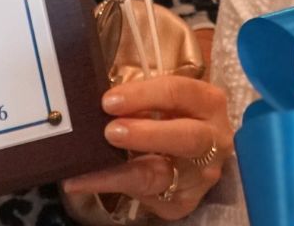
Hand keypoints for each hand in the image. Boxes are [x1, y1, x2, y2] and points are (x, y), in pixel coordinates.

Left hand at [60, 74, 231, 219]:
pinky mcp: (184, 201)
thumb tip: (97, 97)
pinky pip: (145, 197)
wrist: (192, 154)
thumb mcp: (163, 100)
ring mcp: (201, 175)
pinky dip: (110, 187)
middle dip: (146, 134)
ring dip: (124, 171)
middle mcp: (213, 140)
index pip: (179, 93)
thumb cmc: (171, 114)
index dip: (144, 95)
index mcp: (207, 102)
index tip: (109, 100)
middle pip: (186, 137)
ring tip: (90, 168)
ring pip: (164, 175)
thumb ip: (139, 97)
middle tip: (110, 132)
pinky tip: (80, 182)